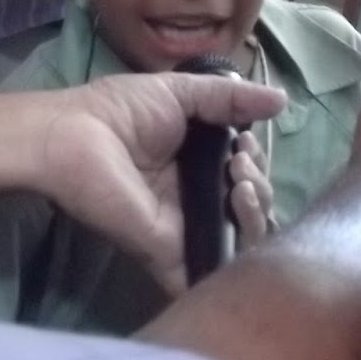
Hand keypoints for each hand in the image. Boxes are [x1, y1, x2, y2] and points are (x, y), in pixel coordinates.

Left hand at [40, 72, 286, 295]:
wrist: (76, 135)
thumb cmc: (120, 111)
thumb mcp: (181, 92)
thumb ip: (230, 98)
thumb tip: (283, 101)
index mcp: (196, 165)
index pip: (246, 178)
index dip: (257, 163)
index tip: (246, 141)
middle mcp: (194, 200)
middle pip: (252, 209)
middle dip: (260, 184)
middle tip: (238, 161)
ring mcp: (185, 229)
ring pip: (246, 239)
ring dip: (257, 206)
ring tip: (237, 178)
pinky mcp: (172, 252)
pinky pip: (217, 267)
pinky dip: (242, 246)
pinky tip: (237, 205)